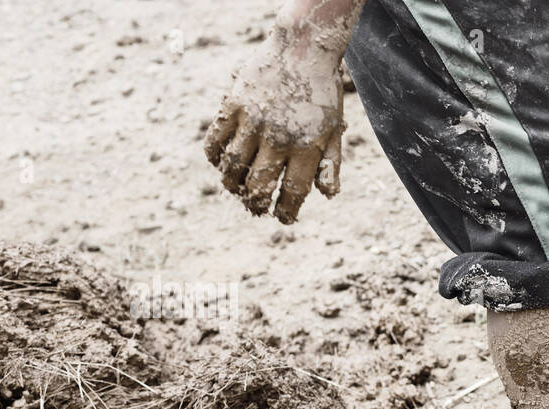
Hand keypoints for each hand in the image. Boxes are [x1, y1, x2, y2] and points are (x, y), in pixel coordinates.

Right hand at [204, 32, 345, 223]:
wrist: (302, 50)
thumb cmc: (321, 95)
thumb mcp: (334, 131)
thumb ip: (330, 165)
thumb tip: (327, 196)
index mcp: (306, 148)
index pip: (293, 192)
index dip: (286, 212)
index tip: (282, 218)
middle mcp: (278, 138)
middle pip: (259, 185)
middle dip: (257, 204)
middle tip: (257, 207)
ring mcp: (253, 121)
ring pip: (233, 167)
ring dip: (232, 185)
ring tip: (238, 189)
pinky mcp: (234, 105)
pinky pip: (215, 140)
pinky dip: (214, 158)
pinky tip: (222, 164)